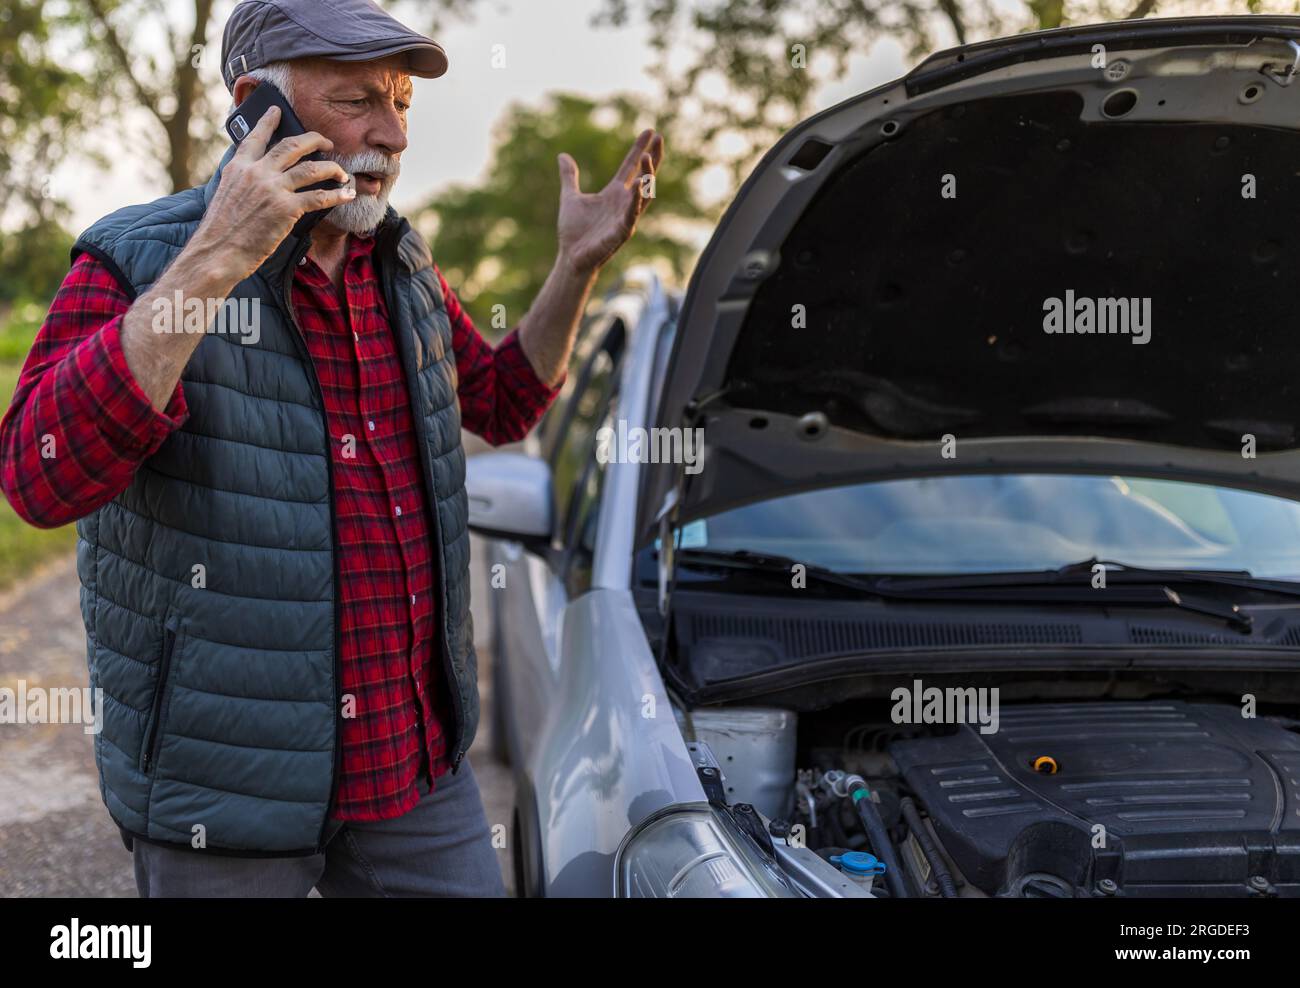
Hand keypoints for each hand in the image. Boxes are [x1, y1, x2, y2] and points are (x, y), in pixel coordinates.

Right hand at [190, 106, 353, 282]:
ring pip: (311, 169)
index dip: (268, 122)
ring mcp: (273, 189)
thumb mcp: (226, 195)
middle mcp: (256, 172)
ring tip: (342, 172)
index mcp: (238, 168)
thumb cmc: (221, 231)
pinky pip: (319, 197)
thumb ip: (244, 182)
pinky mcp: (286, 209)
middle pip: (291, 146)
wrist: (218, 251)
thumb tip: (260, 179)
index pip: (255, 137)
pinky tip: (347, 194)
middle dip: (314, 140)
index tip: (277, 111)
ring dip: (332, 168)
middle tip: (327, 142)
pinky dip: (337, 195)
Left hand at [555, 128, 663, 276]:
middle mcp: (624, 203)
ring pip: (642, 194)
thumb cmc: (574, 231)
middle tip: (660, 138)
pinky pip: (632, 214)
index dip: (639, 148)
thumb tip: (563, 156)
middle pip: (644, 176)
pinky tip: (640, 188)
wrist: (571, 257)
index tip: (650, 130)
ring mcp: (625, 217)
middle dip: (652, 158)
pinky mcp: (622, 231)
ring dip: (647, 177)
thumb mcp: (570, 197)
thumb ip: (569, 177)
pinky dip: (637, 202)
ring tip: (649, 159)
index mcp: (614, 193)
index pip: (630, 166)